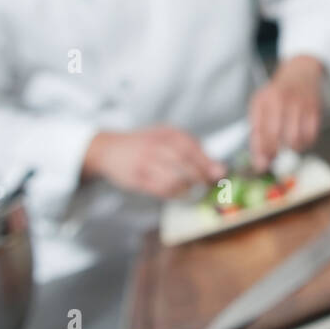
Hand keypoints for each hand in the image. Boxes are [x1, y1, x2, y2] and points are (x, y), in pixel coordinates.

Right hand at [82, 126, 224, 198]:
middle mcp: (156, 146)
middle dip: (200, 177)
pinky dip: (175, 195)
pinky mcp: (137, 179)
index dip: (208, 163)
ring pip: (173, 178)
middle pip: (184, 162)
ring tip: (195, 191)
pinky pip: (161, 190)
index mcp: (168, 134)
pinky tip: (180, 194)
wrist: (109, 148)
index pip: (192, 148)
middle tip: (208, 186)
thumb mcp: (168, 138)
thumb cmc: (146, 144)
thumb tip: (219, 169)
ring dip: (188, 188)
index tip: (220, 174)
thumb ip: (194, 150)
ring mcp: (145, 162)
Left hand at [248, 55, 324, 170]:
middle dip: (276, 152)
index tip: (261, 163)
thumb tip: (259, 158)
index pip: (263, 131)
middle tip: (274, 158)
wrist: (301, 72)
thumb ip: (257, 131)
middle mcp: (285, 101)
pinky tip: (300, 140)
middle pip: (281, 136)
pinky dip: (305, 143)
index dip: (262, 151)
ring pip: (297, 139)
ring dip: (292, 149)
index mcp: (267, 99)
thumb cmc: (277, 92)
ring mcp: (302, 104)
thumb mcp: (260, 104)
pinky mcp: (316, 110)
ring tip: (287, 145)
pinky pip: (312, 135)